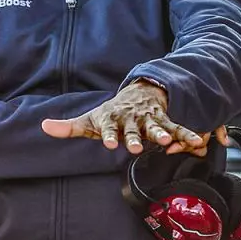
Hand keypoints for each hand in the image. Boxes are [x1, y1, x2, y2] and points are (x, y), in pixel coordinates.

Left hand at [41, 81, 207, 155]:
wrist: (138, 92)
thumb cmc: (111, 112)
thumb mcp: (90, 119)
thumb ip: (68, 127)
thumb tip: (43, 126)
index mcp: (113, 119)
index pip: (109, 128)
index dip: (109, 135)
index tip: (109, 143)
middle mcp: (132, 119)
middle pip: (134, 129)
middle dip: (135, 137)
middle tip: (136, 146)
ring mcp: (149, 120)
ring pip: (157, 127)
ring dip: (162, 134)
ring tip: (167, 142)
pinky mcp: (164, 121)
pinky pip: (177, 129)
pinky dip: (186, 135)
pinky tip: (198, 143)